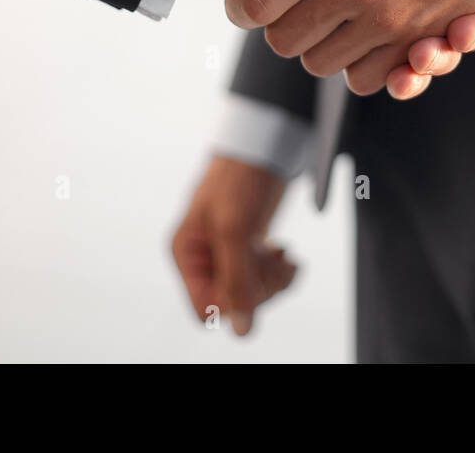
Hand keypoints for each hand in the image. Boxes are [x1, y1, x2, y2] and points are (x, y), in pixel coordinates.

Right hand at [171, 155, 293, 335]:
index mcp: (187, 253)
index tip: (255, 281)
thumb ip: (237, 279)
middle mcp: (204, 256)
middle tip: (277, 263)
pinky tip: (288, 255)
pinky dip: (281, 271)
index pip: (204, 308)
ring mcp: (227, 252)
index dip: (233, 304)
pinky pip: (264, 277)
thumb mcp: (235, 229)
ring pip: (252, 292)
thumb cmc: (240, 178)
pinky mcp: (249, 246)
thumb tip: (243, 332)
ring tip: (287, 259)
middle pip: (232, 302)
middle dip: (259, 288)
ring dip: (274, 281)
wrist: (265, 143)